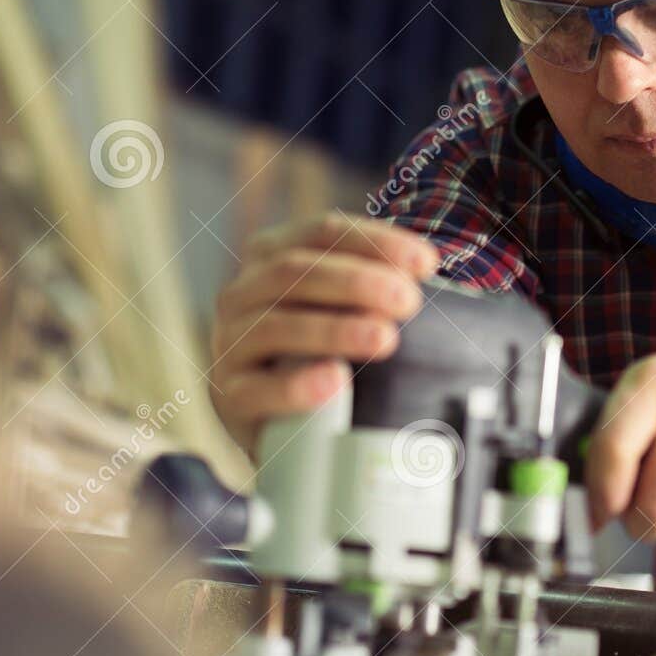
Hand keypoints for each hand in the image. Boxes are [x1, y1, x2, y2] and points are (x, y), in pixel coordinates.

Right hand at [209, 212, 439, 458]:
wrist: (273, 423)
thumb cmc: (314, 351)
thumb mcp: (338, 308)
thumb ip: (370, 287)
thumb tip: (426, 275)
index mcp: (271, 257)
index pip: (321, 232)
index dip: (374, 241)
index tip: (426, 263)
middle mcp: (243, 293)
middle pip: (295, 271)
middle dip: (357, 283)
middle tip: (409, 302)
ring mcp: (230, 344)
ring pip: (277, 325)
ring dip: (335, 329)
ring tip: (385, 340)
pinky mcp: (229, 396)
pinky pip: (257, 390)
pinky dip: (297, 386)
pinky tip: (335, 382)